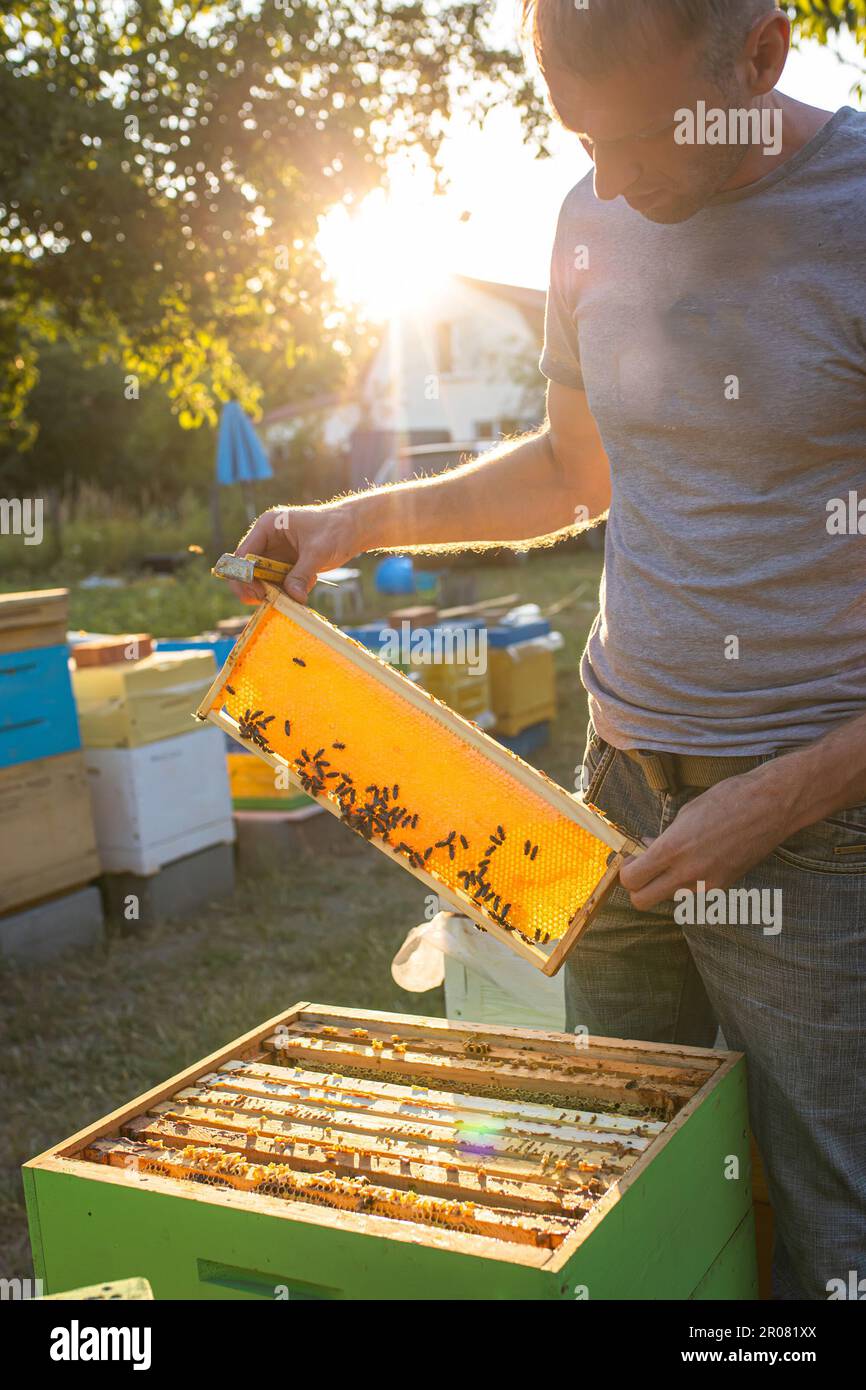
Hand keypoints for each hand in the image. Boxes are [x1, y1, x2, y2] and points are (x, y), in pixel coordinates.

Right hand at [230, 502, 363, 604]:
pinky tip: (311, 581)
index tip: (259, 593)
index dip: (245, 576)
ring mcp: (276, 555)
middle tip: (270, 601)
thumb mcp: (318, 551)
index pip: (244, 555)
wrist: (354, 529)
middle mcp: (266, 541)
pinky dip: (291, 591)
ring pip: (263, 582)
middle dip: (258, 588)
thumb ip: (302, 574)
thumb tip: (293, 597)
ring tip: (303, 586)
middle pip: (248, 572)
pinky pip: (280, 585)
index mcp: (267, 527)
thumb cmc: (336, 529)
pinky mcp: (286, 567)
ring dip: (277, 592)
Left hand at [619, 763, 798, 909]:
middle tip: (644, 869)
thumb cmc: (728, 799)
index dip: (626, 872)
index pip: (632, 880)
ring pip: (669, 898)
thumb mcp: (686, 813)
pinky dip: (687, 882)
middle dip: (637, 888)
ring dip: (664, 885)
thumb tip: (648, 848)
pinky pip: (693, 893)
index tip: (631, 860)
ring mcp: (706, 884)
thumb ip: (664, 837)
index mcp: (673, 849)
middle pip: (642, 901)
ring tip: (675, 860)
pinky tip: (696, 861)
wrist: (771, 806)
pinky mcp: (723, 887)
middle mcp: (687, 873)